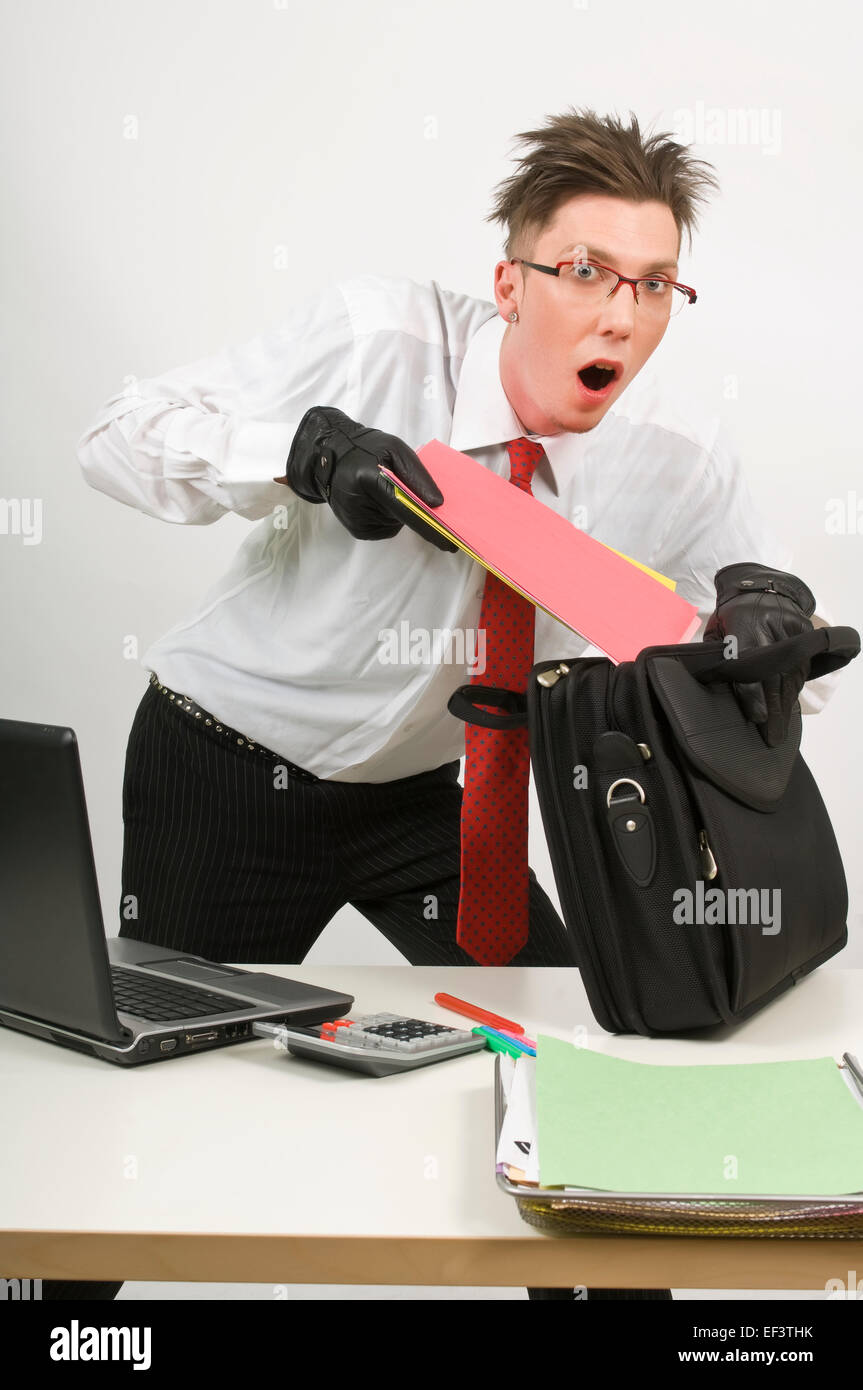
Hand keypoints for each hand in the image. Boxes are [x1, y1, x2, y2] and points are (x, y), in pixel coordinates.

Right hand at [273, 405, 456, 550]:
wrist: (330, 456)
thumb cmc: (366, 449)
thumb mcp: (395, 449)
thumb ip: (417, 474)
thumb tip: (437, 503)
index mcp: (370, 479)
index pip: (406, 509)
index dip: (429, 526)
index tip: (450, 543)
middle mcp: (359, 504)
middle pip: (403, 518)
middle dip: (410, 506)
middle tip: (395, 483)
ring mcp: (356, 520)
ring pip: (396, 524)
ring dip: (397, 510)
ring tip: (380, 489)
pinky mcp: (356, 530)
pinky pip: (385, 529)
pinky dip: (387, 517)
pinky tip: (374, 501)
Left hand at [703, 562, 815, 745]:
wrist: (758, 586)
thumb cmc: (730, 615)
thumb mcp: (716, 632)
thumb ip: (715, 658)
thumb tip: (710, 688)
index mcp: (742, 629)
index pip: (748, 668)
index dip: (752, 695)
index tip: (757, 717)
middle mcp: (769, 629)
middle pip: (774, 676)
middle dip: (774, 710)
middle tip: (771, 736)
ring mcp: (789, 629)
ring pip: (791, 674)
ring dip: (786, 703)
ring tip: (780, 728)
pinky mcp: (804, 631)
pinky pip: (801, 666)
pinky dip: (795, 687)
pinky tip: (789, 704)